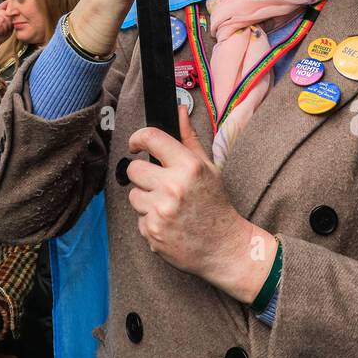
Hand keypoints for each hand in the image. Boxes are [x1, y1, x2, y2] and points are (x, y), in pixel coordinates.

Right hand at [0, 1, 13, 60]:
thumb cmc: (0, 34)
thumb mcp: (9, 25)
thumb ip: (12, 17)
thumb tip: (17, 11)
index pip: (8, 4)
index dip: (12, 13)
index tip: (11, 21)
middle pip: (7, 13)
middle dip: (9, 24)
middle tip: (4, 29)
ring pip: (3, 19)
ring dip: (5, 28)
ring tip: (1, 31)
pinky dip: (1, 30)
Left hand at [126, 107, 277, 303]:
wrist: (224, 247)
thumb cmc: (215, 204)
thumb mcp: (208, 167)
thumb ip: (188, 138)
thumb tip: (178, 109)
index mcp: (188, 166)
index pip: (150, 138)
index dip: (137, 138)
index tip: (136, 144)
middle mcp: (173, 187)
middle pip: (134, 169)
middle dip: (144, 175)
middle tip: (161, 184)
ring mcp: (161, 212)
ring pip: (133, 195)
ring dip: (146, 200)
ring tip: (169, 207)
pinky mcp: (153, 233)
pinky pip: (139, 219)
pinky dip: (150, 221)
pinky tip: (170, 224)